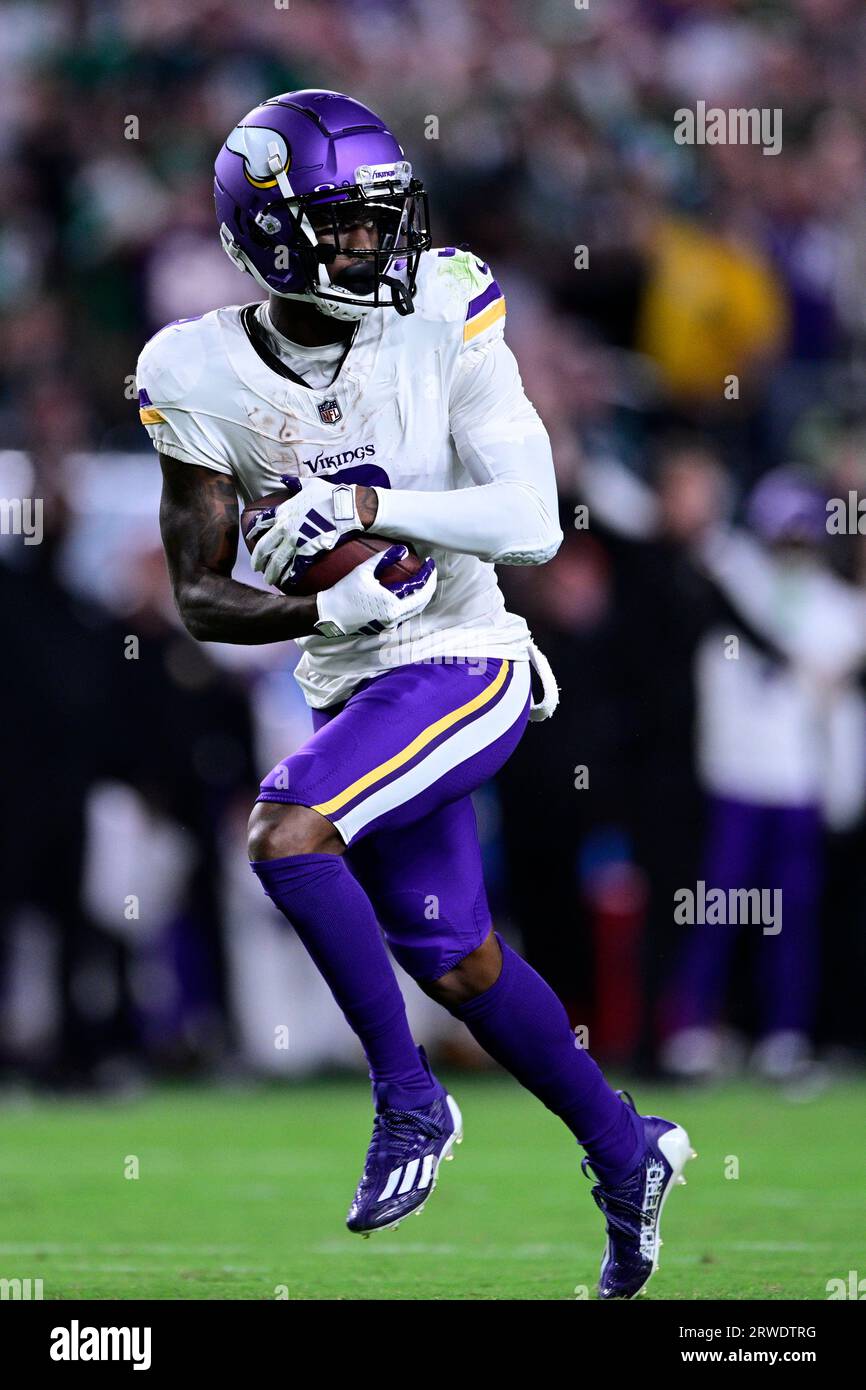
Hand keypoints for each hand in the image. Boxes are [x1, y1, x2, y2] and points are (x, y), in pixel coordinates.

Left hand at [251, 477, 358, 588]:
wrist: (347, 506)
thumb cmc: (330, 494)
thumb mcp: (309, 484)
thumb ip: (294, 483)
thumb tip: (285, 478)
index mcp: (284, 512)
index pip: (262, 523)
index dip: (254, 531)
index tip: (250, 538)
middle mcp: (285, 528)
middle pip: (264, 546)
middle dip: (258, 559)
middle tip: (256, 567)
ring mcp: (296, 541)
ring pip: (277, 560)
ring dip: (271, 572)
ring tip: (268, 579)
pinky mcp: (308, 551)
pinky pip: (295, 568)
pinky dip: (290, 577)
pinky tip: (286, 583)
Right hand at [314, 546, 436, 638]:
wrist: (329, 615)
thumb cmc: (345, 591)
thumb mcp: (364, 570)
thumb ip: (385, 558)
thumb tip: (404, 550)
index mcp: (392, 605)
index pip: (421, 588)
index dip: (429, 574)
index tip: (430, 562)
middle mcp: (394, 618)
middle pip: (423, 601)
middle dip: (430, 585)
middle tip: (430, 570)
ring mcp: (390, 625)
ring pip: (415, 610)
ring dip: (421, 595)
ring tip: (422, 580)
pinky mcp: (384, 628)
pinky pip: (404, 615)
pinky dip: (410, 603)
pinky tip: (408, 593)